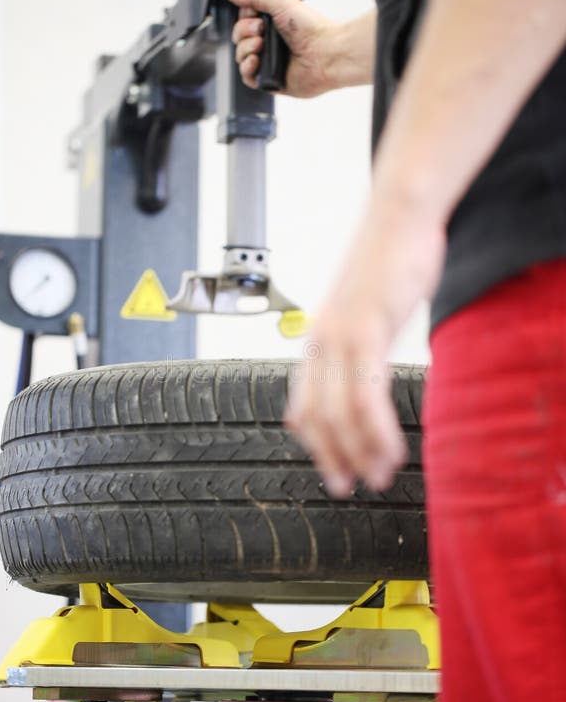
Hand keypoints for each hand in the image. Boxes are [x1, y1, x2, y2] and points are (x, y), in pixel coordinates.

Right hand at [225, 0, 338, 97]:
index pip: (244, 21)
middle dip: (243, 31)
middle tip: (260, 29)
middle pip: (239, 38)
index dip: (244, 17)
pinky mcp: (270, 81)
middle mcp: (270, 43)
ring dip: (245, 48)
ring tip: (261, 44)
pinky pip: (247, 78)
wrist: (326, 53)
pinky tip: (256, 60)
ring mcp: (269, 62)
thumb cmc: (312, 28)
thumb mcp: (280, 1)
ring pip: (240, 57)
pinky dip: (247, 68)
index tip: (253, 14)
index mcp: (273, 24)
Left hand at [286, 208, 445, 495]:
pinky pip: (367, 396)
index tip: (333, 469)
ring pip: (339, 415)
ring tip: (377, 477)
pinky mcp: (366, 331)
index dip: (315, 445)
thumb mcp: (366, 309)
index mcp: (316, 340)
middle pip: (315, 418)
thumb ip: (358, 343)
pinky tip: (392, 449)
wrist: (399, 215)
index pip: (302, 406)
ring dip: (359, 454)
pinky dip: (378, 432)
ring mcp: (340, 338)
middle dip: (332, 459)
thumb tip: (363, 372)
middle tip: (350, 486)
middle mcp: (319, 342)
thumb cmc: (388, 260)